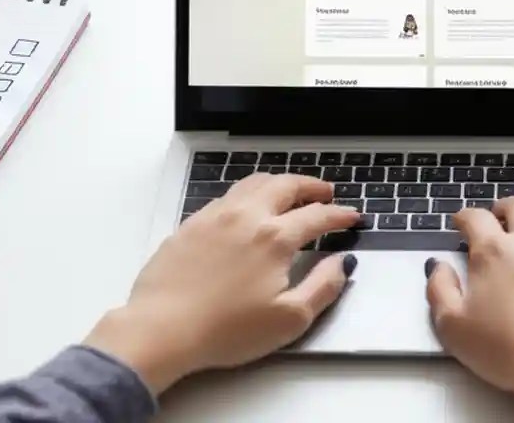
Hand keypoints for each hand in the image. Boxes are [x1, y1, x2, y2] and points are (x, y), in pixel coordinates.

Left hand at [84, 173, 359, 394]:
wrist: (161, 330)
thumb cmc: (226, 331)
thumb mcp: (289, 320)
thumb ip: (324, 287)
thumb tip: (343, 263)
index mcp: (274, 238)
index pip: (317, 216)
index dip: (339, 215)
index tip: (351, 217)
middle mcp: (246, 217)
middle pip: (286, 186)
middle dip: (311, 186)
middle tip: (326, 192)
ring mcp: (214, 217)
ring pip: (253, 183)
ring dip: (279, 182)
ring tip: (290, 190)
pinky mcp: (189, 226)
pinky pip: (225, 196)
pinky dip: (247, 194)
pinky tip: (246, 208)